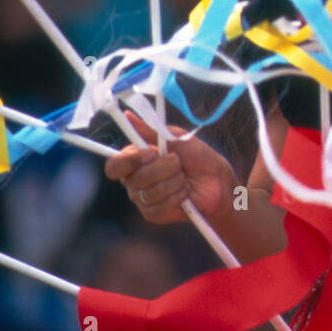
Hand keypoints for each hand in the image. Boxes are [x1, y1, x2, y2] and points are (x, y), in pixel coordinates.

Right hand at [104, 112, 237, 224]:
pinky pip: (160, 206)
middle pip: (136, 178)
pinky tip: (184, 192)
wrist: (217, 179)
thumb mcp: (176, 138)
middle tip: (178, 163)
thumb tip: (127, 116)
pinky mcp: (154, 214)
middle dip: (165, 168)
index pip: (114, 165)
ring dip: (175, 181)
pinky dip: (178, 196)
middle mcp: (133, 181)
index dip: (129, 160)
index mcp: (134, 161)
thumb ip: (151, 130)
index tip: (151, 153)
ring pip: (151, 192)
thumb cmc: (196, 157)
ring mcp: (142, 199)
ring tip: (184, 178)